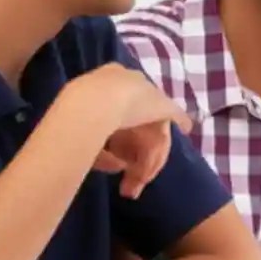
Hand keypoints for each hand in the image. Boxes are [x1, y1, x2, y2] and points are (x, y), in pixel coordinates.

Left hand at [54, 64, 191, 194]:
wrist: (92, 105)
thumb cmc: (134, 102)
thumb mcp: (163, 106)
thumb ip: (176, 115)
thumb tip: (187, 125)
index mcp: (131, 81)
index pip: (150, 111)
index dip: (158, 137)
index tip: (159, 156)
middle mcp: (109, 90)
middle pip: (133, 130)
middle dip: (142, 157)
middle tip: (143, 178)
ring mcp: (90, 108)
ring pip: (115, 141)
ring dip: (127, 161)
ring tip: (129, 178)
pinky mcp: (73, 128)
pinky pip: (94, 147)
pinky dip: (106, 160)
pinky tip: (114, 169)